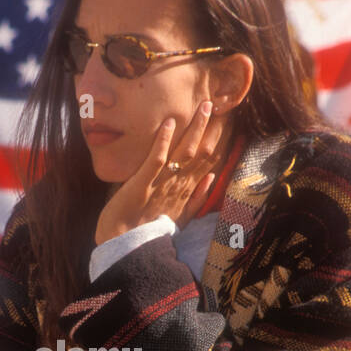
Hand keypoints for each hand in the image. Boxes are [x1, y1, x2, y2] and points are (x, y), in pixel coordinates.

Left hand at [94, 100, 224, 245]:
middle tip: (218, 103)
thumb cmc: (147, 231)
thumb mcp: (179, 218)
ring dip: (194, 128)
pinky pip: (156, 160)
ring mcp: (162, 184)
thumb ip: (197, 200)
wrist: (124, 246)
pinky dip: (163, 142)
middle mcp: (178, 186)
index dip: (218, 140)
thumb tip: (212, 178)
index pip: (208, 161)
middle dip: (210, 128)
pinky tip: (169, 123)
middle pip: (200, 153)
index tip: (226, 120)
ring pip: (184, 153)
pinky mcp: (143, 184)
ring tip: (204, 106)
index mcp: (186, 192)